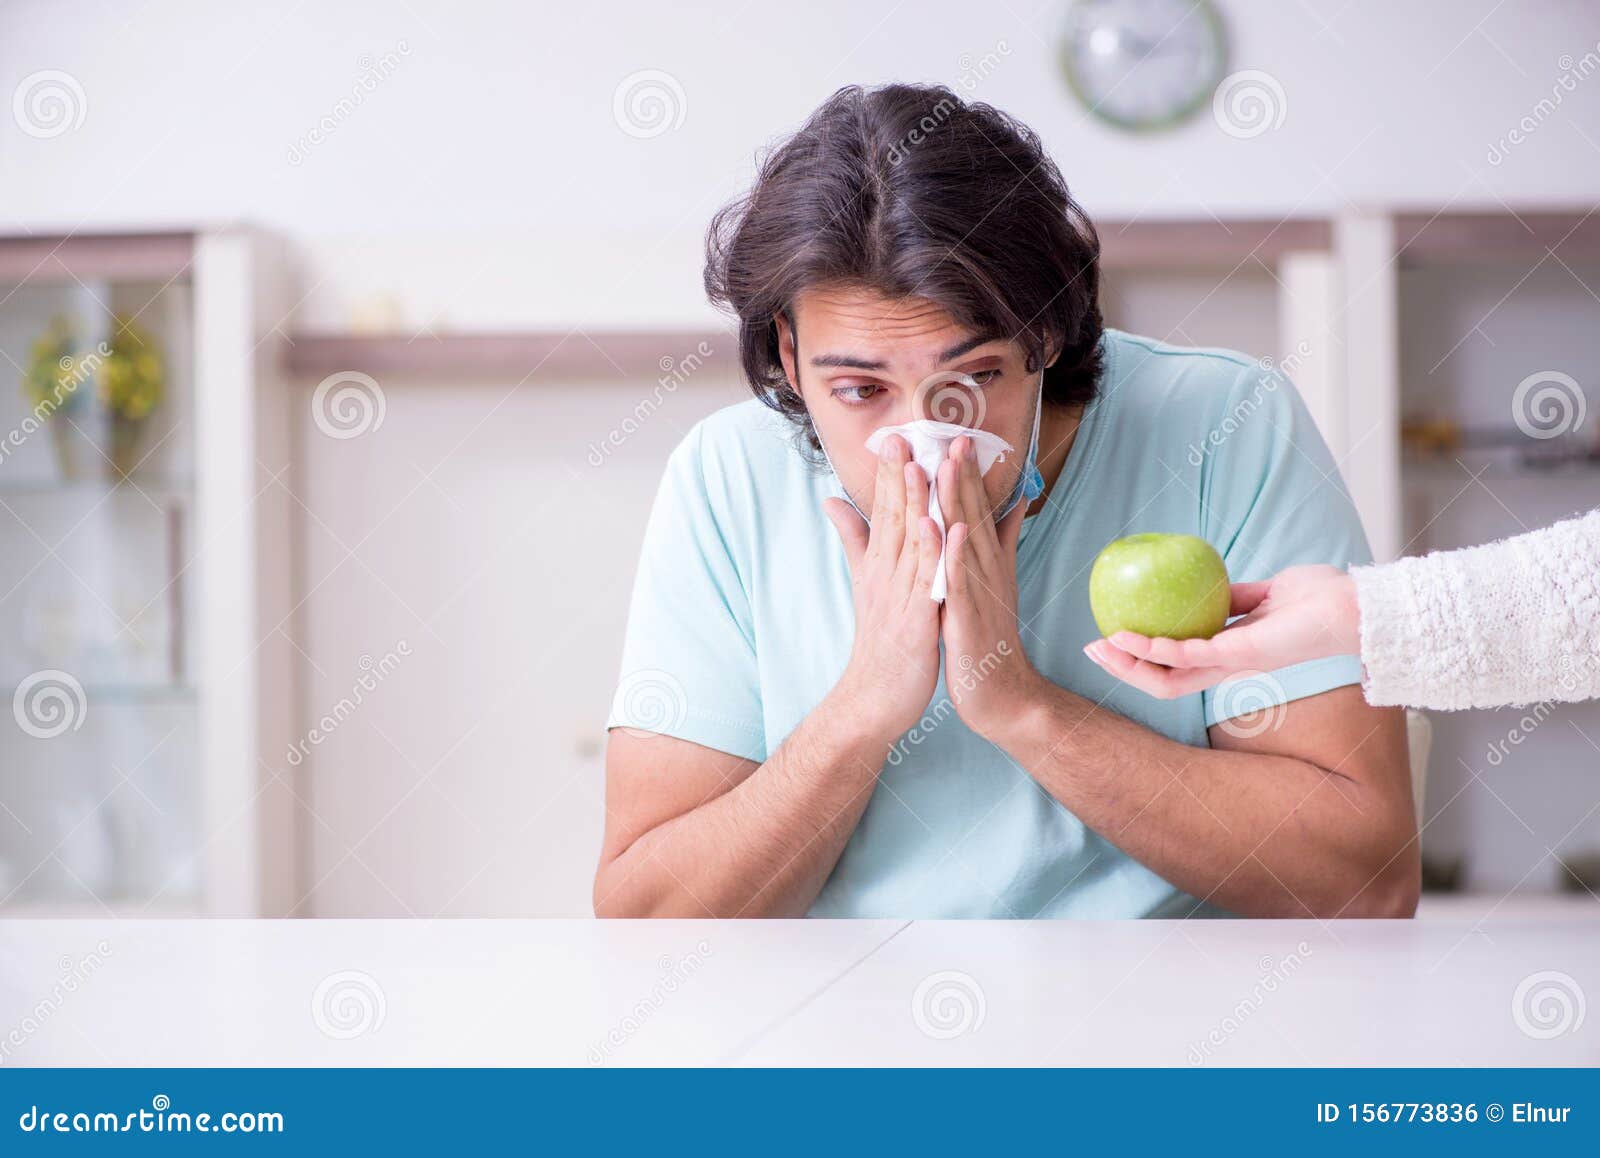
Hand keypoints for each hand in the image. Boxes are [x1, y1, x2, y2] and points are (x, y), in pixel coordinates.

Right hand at [823, 435, 943, 738]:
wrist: (873, 697)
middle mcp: (886, 575)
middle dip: (898, 476)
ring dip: (914, 505)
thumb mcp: (865, 583)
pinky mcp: (915, 622)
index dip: (889, 473)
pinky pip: (924, 583)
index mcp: (880, 564)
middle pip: (894, 519)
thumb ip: (854, 539)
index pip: (884, 512)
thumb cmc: (878, 641)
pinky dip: (930, 555)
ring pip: (909, 544)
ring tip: (920, 466)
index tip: (895, 435)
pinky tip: (937, 528)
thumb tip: (832, 501)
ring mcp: (900, 597)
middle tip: (902, 435)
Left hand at [938, 436, 1043, 736]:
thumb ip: (1004, 539)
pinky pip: (963, 582)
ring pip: (968, 540)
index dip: (965, 473)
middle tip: (955, 434)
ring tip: (949, 465)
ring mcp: (980, 592)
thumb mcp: (996, 581)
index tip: (954, 434)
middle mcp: (986, 571)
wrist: (1001, 694)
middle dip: (963, 474)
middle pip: (974, 514)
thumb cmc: (989, 637)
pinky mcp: (970, 618)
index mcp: (986, 561)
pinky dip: (958, 556)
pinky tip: (952, 531)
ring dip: (959, 502)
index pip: (974, 509)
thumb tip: (1015, 501)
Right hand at [1083, 563, 1360, 697]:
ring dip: (1130, 665)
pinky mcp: (1239, 655)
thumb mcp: (1268, 591)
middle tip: (1092, 649)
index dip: (1142, 659)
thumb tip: (1206, 585)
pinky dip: (1156, 649)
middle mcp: (1227, 666)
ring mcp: (1232, 664)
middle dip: (1123, 669)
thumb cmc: (1320, 599)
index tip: (1112, 638)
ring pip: (1168, 679)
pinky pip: (1187, 656)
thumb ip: (1236, 596)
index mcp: (1231, 655)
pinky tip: (1130, 638)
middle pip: (1164, 683)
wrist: (1354, 607)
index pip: (1177, 667)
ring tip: (1101, 647)